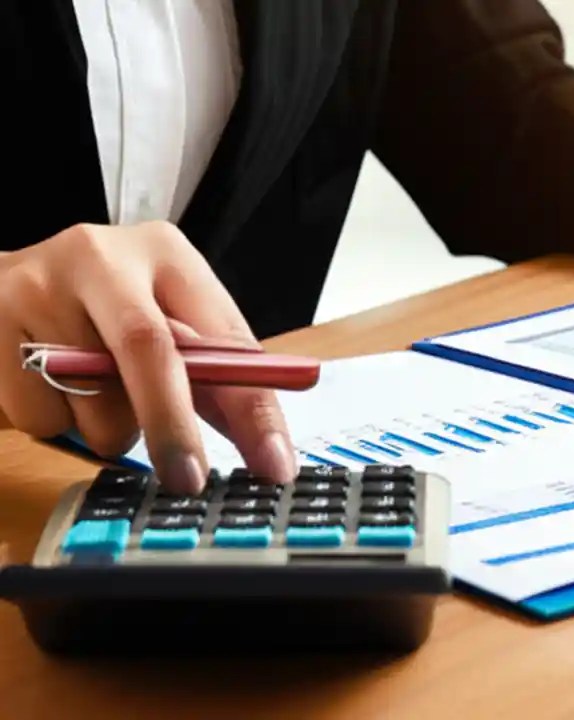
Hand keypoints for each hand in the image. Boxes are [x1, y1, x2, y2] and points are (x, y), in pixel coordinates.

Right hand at [0, 222, 296, 492]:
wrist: (0, 281)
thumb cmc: (102, 307)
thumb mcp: (164, 318)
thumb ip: (211, 376)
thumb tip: (265, 448)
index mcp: (165, 253)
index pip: (224, 340)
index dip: (254, 408)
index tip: (275, 465)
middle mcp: (100, 257)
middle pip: (149, 353)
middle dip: (174, 427)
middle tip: (189, 479)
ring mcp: (37, 285)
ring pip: (91, 399)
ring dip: (107, 427)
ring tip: (91, 392)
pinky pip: (38, 413)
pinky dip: (54, 421)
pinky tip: (46, 384)